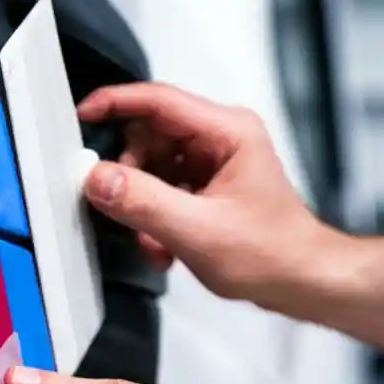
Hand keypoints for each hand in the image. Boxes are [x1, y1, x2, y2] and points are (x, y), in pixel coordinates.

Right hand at [78, 82, 341, 304]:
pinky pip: (162, 190)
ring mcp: (214, 163)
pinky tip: (164, 246)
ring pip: (151, 167)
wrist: (302, 282)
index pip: (158, 101)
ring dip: (142, 205)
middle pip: (148, 137)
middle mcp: (221, 139)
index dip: (115, 105)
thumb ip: (143, 203)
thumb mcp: (198, 232)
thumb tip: (99, 179)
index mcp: (228, 132)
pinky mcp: (207, 187)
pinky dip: (154, 219)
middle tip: (125, 209)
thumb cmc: (273, 254)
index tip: (82, 117)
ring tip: (155, 240)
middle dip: (130, 177)